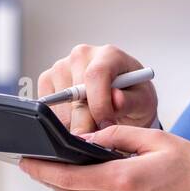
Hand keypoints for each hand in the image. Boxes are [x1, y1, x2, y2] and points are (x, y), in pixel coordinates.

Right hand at [36, 43, 157, 134]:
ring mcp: (61, 67)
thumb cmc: (133, 96)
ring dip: (75, 124)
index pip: (96, 75)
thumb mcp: (142, 102)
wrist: (123, 97)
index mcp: (109, 54)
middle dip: (87, 123)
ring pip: (60, 106)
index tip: (106, 124)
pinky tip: (79, 120)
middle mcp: (82, 56)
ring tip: (92, 125)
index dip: (99, 104)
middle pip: (75, 95)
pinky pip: (49, 110)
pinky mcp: (47, 81)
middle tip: (100, 136)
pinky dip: (63, 122)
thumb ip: (130, 101)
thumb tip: (116, 99)